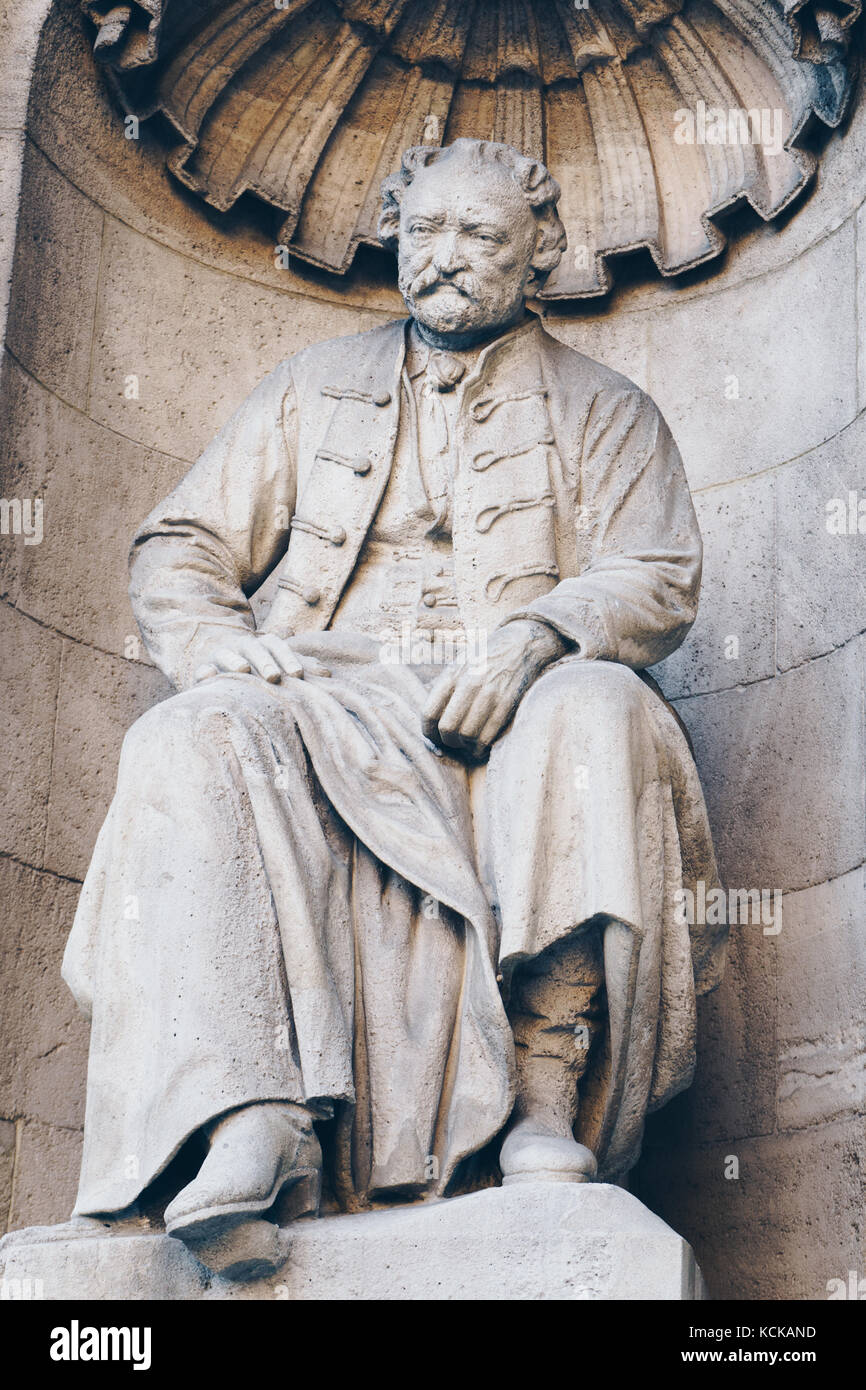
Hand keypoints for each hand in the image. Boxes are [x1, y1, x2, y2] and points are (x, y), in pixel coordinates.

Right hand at [194, 632, 329, 683]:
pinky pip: (202, 667)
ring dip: (234, 660)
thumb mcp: (279, 663)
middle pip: (254, 649)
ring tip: (242, 670)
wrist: (220, 654)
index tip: (297, 673)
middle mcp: (243, 646)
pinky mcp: (204, 666)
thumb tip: (327, 674)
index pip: (277, 646)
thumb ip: (300, 666)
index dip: (287, 658)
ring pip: (228, 654)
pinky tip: (206, 676)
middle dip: (265, 661)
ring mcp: (222, 654)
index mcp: (264, 645)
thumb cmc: (258, 664)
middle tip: (274, 676)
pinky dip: (204, 671)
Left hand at [422, 619, 565, 759]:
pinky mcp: (507, 704)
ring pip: (467, 735)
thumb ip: (445, 689)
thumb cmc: (485, 656)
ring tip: (467, 742)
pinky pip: (488, 736)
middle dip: (447, 741)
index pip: (429, 713)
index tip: (433, 737)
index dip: (428, 732)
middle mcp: (469, 684)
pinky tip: (480, 745)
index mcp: (452, 674)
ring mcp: (490, 695)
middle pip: (447, 728)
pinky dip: (481, 746)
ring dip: (465, 745)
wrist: (521, 643)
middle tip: (451, 741)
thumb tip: (431, 721)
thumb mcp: (459, 664)